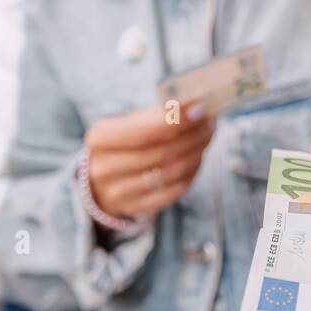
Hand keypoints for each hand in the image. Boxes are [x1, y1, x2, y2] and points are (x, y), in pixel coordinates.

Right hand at [83, 101, 215, 218]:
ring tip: (206, 137)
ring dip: (196, 152)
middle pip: (160, 153)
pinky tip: (197, 157)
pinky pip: (174, 191)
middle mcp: (104, 168)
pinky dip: (191, 172)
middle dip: (192, 136)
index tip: (201, 109)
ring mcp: (118, 192)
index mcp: (99, 138)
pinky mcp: (135, 207)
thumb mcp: (132, 121)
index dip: (175, 121)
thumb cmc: (126, 140)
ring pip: (170, 173)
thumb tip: (196, 103)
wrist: (105, 175)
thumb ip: (160, 113)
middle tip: (210, 122)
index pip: (143, 132)